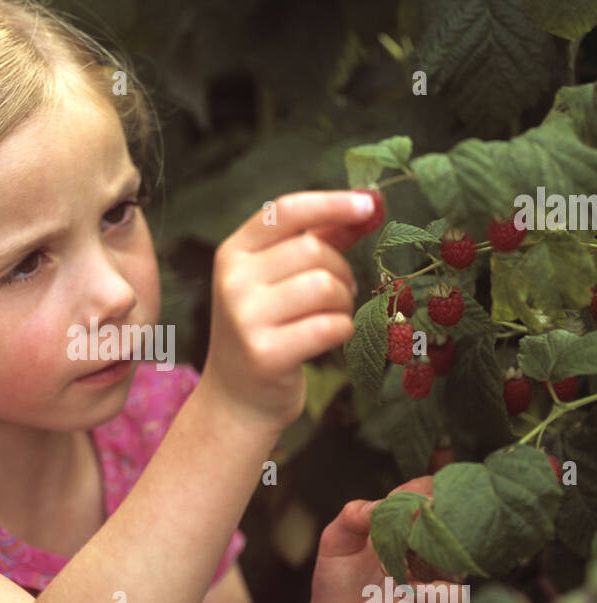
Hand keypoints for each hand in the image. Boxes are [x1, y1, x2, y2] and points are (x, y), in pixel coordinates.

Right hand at [200, 190, 377, 430]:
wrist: (236, 399)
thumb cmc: (266, 330)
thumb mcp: (278, 280)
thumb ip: (318, 240)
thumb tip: (367, 205)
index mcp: (233, 252)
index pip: (285, 211)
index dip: (331, 203)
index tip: (370, 203)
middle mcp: (233, 280)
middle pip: (313, 251)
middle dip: (342, 271)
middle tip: (342, 293)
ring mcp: (245, 317)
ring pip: (324, 287)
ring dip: (343, 304)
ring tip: (333, 316)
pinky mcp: (265, 353)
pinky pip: (330, 326)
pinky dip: (343, 330)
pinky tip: (329, 338)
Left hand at [301, 475, 462, 602]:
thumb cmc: (337, 580)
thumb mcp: (335, 544)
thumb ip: (351, 519)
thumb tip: (376, 505)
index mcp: (406, 524)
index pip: (427, 495)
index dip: (423, 490)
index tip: (411, 497)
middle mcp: (429, 548)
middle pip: (454, 523)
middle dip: (444, 518)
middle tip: (427, 520)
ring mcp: (439, 580)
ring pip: (461, 559)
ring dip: (443, 554)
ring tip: (412, 560)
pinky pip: (455, 600)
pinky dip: (442, 593)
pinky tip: (419, 590)